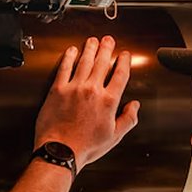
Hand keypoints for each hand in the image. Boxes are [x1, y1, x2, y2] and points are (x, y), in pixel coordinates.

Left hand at [34, 36, 140, 167]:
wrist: (61, 151)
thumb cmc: (86, 147)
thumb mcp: (115, 136)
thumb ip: (128, 119)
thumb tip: (135, 105)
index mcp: (109, 101)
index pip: (120, 75)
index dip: (124, 62)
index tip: (124, 55)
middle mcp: (92, 91)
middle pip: (102, 63)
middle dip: (107, 49)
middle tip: (109, 40)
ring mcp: (74, 88)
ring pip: (84, 62)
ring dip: (90, 49)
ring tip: (93, 41)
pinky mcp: (57, 90)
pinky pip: (64, 68)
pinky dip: (69, 57)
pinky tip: (72, 51)